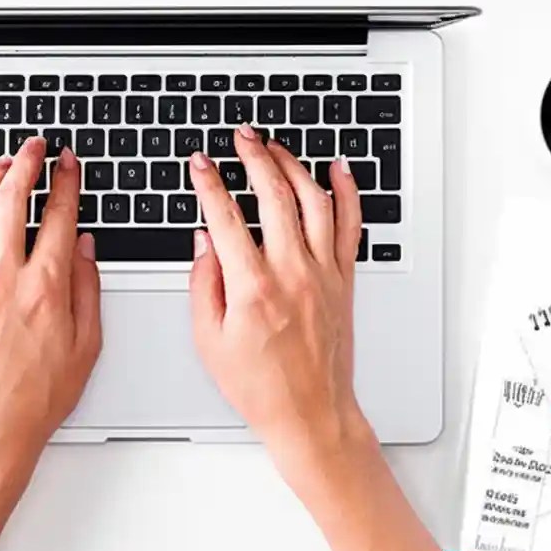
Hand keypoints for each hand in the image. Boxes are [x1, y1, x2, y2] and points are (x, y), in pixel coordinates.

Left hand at [0, 138, 101, 505]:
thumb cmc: (38, 396)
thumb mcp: (87, 345)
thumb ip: (89, 289)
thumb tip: (86, 248)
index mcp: (47, 289)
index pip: (59, 217)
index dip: (66, 183)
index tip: (68, 163)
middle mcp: (5, 279)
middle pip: (13, 200)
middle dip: (26, 164)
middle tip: (35, 147)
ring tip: (3, 165)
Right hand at [188, 123, 372, 484]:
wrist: (310, 413)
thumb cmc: (260, 386)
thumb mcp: (208, 341)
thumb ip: (203, 284)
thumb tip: (204, 240)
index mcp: (252, 289)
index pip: (226, 218)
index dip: (210, 184)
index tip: (200, 164)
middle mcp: (292, 274)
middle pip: (274, 196)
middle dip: (254, 158)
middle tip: (241, 138)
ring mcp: (323, 274)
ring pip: (313, 201)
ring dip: (293, 166)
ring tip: (275, 147)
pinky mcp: (344, 281)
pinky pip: (350, 225)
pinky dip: (346, 192)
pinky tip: (337, 170)